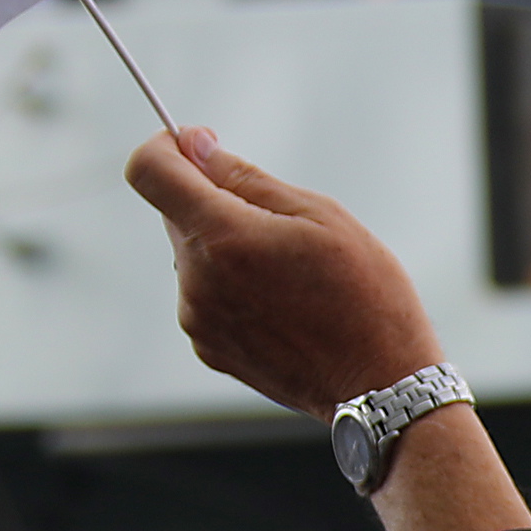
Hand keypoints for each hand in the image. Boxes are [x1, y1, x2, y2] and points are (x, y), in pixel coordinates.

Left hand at [123, 126, 438, 418]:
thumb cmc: (366, 294)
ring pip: (193, 256)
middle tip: (280, 225)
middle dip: (215, 203)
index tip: (198, 148)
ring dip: (227, 249)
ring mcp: (199, 319)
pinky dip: (232, 287)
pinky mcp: (208, 348)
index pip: (149, 172)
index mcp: (223, 237)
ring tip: (290, 275)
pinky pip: (205, 295)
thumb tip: (196, 146)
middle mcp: (197, 280)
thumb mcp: (320, 216)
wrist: (381, 383)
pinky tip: (283, 305)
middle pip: (176, 214)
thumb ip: (246, 177)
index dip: (167, 148)